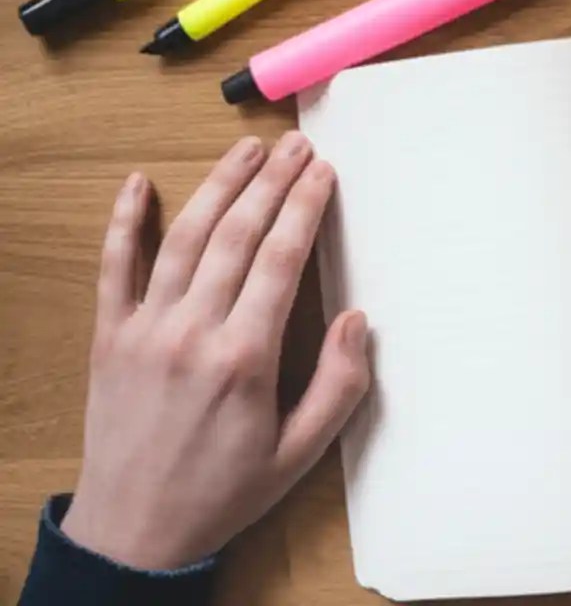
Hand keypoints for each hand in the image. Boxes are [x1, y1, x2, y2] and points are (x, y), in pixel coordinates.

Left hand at [60, 133, 369, 569]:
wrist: (136, 531)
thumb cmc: (225, 493)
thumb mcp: (300, 455)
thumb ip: (337, 386)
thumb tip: (355, 320)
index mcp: (244, 359)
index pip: (279, 260)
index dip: (305, 208)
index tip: (323, 172)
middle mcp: (192, 332)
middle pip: (235, 235)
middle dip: (270, 183)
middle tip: (294, 144)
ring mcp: (144, 329)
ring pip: (182, 239)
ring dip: (216, 187)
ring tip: (245, 149)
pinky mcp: (110, 337)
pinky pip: (113, 267)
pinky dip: (123, 221)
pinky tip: (138, 184)